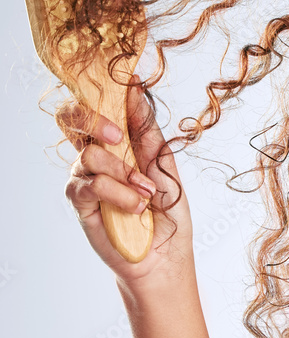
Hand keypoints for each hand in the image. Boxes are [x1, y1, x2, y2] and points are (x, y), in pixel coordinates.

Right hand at [56, 82, 194, 285]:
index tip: (125, 82)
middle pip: (71, 119)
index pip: (96, 106)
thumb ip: (148, 131)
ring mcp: (85, 179)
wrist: (166, 256)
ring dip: (125, 174)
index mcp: (117, 143)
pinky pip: (90, 185)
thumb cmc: (168, 212)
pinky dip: (119, 194)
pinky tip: (136, 208)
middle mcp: (96, 157)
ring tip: (146, 195)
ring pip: (90, 155)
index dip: (103, 90)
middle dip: (94, 119)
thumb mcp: (165, 165)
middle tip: (118, 136)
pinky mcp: (80, 204)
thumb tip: (136, 90)